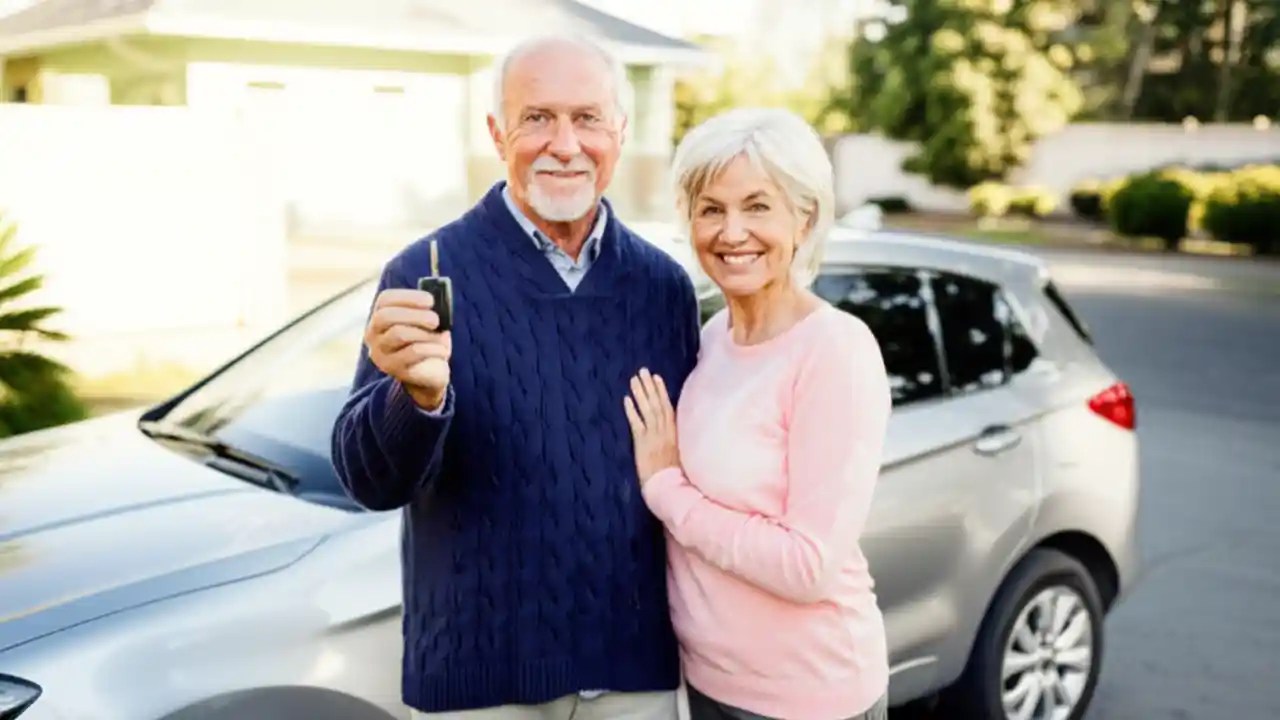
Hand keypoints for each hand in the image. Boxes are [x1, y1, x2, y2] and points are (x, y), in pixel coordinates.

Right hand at [365, 288, 451, 410]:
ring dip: (425, 334)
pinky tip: (444, 351)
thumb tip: (440, 305)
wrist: (430, 373)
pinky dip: (433, 349)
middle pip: (385, 316)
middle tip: (435, 320)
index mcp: (381, 316)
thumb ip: (429, 311)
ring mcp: (380, 352)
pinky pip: (413, 352)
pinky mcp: (392, 368)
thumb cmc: (428, 341)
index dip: (408, 297)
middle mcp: (373, 334)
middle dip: (415, 315)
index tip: (430, 300)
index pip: (385, 300)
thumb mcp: (429, 323)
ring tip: (441, 338)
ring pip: (399, 334)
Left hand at [623, 368, 680, 484]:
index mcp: (675, 431)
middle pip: (656, 403)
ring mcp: (653, 435)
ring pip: (646, 409)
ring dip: (640, 393)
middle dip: (649, 386)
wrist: (668, 486)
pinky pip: (636, 423)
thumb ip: (678, 438)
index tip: (657, 377)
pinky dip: (631, 411)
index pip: (668, 406)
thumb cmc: (677, 474)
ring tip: (633, 380)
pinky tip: (626, 400)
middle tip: (642, 371)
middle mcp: (664, 429)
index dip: (661, 391)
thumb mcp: (683, 452)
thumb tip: (676, 429)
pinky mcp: (641, 442)